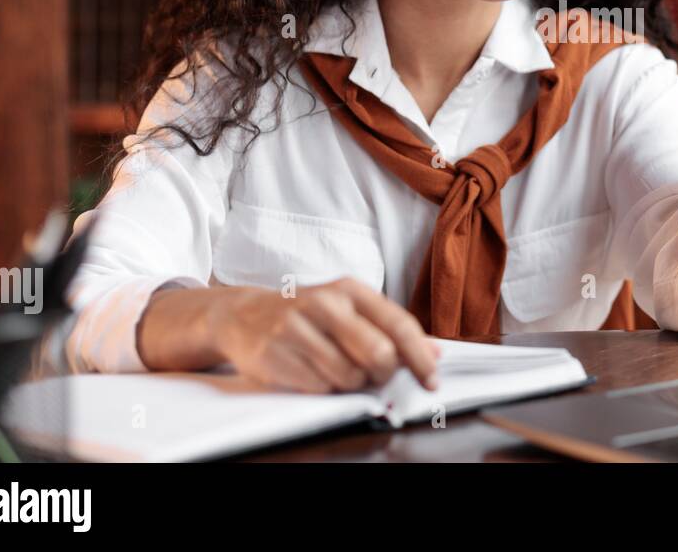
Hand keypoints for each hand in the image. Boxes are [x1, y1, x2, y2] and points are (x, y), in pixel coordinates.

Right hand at [209, 278, 441, 393]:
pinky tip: (312, 373)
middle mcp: (325, 302)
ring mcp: (297, 327)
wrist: (243, 315)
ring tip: (336, 370)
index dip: (420, 358)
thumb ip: (391, 330)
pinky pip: (319, 387)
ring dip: (350, 384)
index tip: (431, 380)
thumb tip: (435, 353)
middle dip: (383, 373)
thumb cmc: (308, 316)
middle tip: (374, 375)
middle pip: (378, 353)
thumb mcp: (350, 310)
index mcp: (350, 289)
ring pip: (349, 376)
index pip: (399, 325)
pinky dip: (324, 389)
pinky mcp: (275, 353)